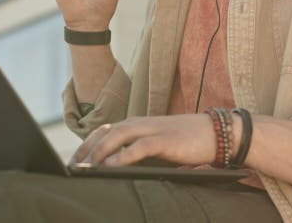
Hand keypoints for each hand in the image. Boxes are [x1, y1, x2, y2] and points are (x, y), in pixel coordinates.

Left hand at [69, 115, 217, 166]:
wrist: (218, 134)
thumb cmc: (188, 143)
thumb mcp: (159, 146)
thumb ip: (139, 152)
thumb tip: (115, 168)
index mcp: (139, 124)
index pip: (106, 130)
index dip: (88, 144)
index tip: (74, 161)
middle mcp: (143, 123)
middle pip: (107, 131)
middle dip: (87, 148)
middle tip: (72, 167)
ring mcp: (154, 129)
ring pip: (120, 135)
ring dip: (100, 150)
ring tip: (86, 166)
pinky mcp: (167, 139)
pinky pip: (140, 146)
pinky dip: (123, 155)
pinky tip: (110, 165)